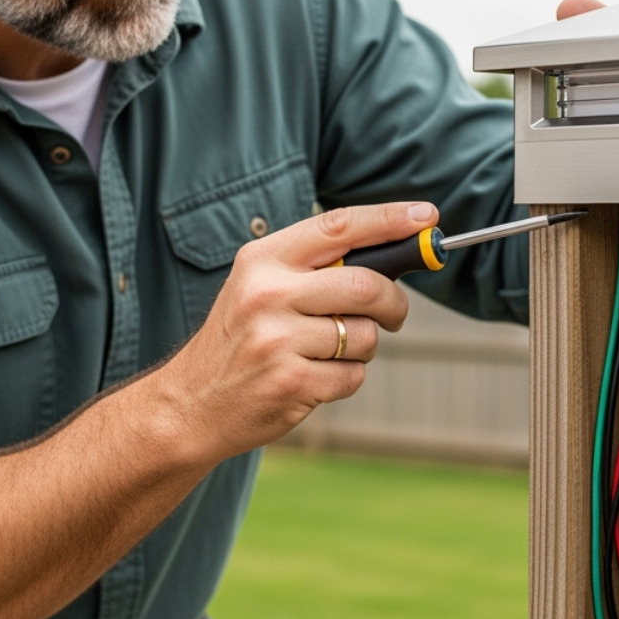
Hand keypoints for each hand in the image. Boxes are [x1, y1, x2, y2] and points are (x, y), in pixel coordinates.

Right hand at [154, 201, 434, 460]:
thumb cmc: (239, 339)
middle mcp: (268, 294)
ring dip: (361, 347)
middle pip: (367, 285)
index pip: (338, 227)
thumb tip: (393, 255)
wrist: (192, 403)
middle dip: (394, 303)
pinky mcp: (291, 383)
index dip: (389, 219)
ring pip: (364, 336)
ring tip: (325, 353)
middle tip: (393, 314)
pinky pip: (352, 375)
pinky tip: (312, 378)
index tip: (426, 216)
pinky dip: (345, 378)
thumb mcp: (258, 287)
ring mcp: (278, 340)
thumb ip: (315, 268)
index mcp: (262, 260)